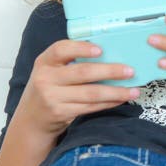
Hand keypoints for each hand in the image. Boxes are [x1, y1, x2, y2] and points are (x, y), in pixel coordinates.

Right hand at [16, 40, 137, 137]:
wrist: (32, 117)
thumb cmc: (50, 86)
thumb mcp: (52, 69)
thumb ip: (71, 60)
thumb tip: (112, 52)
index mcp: (45, 61)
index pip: (61, 49)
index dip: (82, 48)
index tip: (101, 49)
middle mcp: (46, 78)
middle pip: (83, 72)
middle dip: (111, 71)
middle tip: (131, 71)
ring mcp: (52, 97)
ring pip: (91, 93)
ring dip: (116, 92)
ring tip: (134, 90)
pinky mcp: (60, 112)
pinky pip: (90, 107)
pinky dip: (109, 103)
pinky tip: (121, 99)